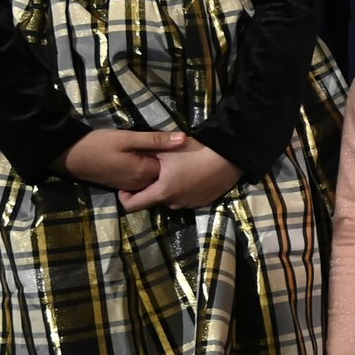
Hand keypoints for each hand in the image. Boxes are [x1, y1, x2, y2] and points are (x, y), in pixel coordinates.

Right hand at [63, 127, 187, 191]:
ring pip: (151, 177)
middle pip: (162, 173)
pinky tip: (143, 157)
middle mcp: (139, 183)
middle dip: (169, 162)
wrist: (70, 156)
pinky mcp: (121, 184)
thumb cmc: (98, 144)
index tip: (181, 143)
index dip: (176, 154)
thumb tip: (183, 139)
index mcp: (143, 172)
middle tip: (175, 147)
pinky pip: (140, 179)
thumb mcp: (127, 138)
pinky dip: (145, 169)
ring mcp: (129, 186)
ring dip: (156, 164)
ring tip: (160, 150)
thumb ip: (155, 140)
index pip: (171, 166)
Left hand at [120, 136, 241, 210]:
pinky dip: (184, 190)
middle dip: (150, 189)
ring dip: (168, 189)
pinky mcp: (202, 203)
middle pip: (153, 200)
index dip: (125, 197)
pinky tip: (191, 175)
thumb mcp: (166, 149)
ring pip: (171, 200)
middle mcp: (173, 203)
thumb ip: (145, 154)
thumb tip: (129, 156)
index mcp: (161, 192)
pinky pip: (186, 199)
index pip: (132, 205)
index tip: (127, 186)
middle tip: (154, 171)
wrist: (229, 158)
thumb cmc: (195, 152)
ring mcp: (189, 204)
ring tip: (175, 172)